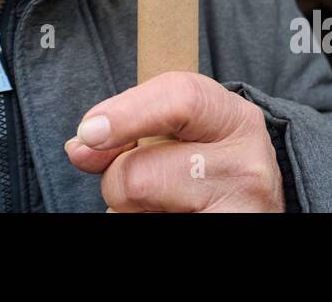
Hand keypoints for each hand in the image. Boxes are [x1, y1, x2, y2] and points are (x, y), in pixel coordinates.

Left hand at [65, 71, 284, 211]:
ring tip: (165, 203)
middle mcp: (246, 164)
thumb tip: (79, 147)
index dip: (124, 115)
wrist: (252, 206)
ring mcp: (242, 210)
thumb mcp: (181, 130)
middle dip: (120, 179)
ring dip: (129, 210)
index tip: (88, 132)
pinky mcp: (230, 231)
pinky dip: (142, 222)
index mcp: (235, 118)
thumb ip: (132, 126)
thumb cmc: (207, 162)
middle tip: (145, 182)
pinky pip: (152, 230)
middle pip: (140, 173)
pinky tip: (169, 215)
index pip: (179, 100)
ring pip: (137, 209)